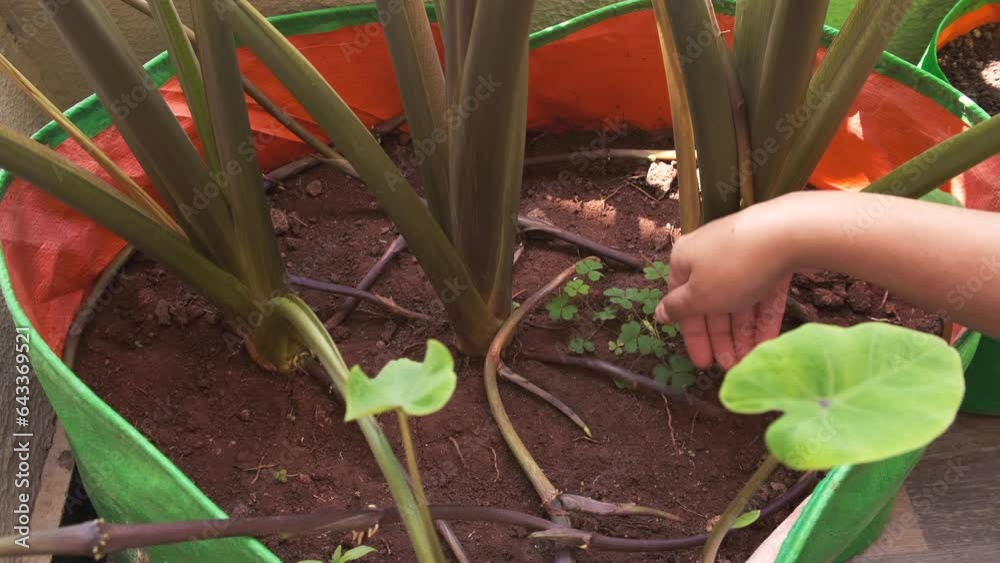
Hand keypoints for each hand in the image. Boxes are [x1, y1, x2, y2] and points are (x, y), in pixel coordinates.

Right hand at [655, 203, 795, 369]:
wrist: (787, 232)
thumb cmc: (732, 267)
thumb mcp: (699, 295)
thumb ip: (678, 308)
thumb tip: (659, 313)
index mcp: (685, 260)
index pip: (683, 302)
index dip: (693, 336)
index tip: (704, 363)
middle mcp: (710, 256)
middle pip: (713, 304)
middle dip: (722, 339)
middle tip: (731, 367)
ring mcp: (742, 257)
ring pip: (739, 302)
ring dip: (743, 334)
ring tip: (751, 361)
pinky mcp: (771, 259)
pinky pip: (763, 294)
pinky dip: (763, 319)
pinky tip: (768, 345)